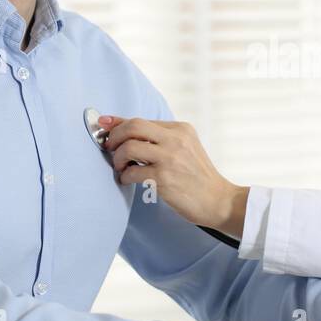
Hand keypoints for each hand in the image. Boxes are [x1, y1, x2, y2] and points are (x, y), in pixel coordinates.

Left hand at [97, 115, 246, 235]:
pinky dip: (124, 177)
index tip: (103, 125)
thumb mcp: (184, 149)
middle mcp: (176, 139)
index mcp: (181, 129)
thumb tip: (123, 127)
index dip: (117, 123)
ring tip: (122, 168)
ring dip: (118, 159)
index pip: (141, 120)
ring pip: (129, 148)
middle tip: (110, 148)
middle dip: (114, 136)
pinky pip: (132, 172)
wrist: (218, 200)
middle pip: (133, 126)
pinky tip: (129, 181)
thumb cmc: (197, 177)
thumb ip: (158, 138)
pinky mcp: (164, 179)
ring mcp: (170, 158)